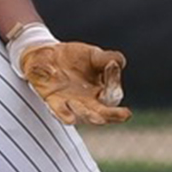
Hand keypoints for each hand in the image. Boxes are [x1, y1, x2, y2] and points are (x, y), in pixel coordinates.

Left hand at [9, 24, 130, 126]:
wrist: (46, 54)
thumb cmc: (75, 58)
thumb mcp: (94, 55)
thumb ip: (109, 58)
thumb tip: (116, 63)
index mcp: (101, 93)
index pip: (113, 95)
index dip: (114, 81)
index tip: (111, 65)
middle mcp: (87, 103)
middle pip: (103, 114)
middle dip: (113, 115)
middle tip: (125, 115)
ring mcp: (70, 104)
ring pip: (82, 115)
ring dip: (87, 114)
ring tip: (95, 113)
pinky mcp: (52, 101)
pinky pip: (58, 111)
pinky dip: (64, 114)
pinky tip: (70, 116)